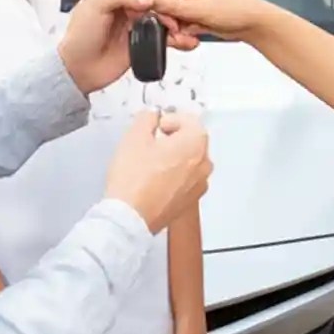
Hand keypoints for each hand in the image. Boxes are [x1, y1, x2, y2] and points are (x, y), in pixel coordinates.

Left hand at [59, 0, 197, 94]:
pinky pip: (161, 32)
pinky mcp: (143, 40)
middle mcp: (124, 4)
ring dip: (167, 14)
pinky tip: (175, 33)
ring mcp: (134, 22)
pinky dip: (170, 32)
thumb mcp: (97, 4)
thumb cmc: (82, 34)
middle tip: (159, 6)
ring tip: (170, 22)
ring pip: (158, 11)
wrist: (81, 68)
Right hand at [106, 111, 212, 234]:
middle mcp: (204, 164)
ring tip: (148, 163)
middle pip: (191, 140)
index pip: (188, 120)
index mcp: (196, 143)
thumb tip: (151, 116)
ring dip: (172, 157)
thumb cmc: (134, 181)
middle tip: (150, 142)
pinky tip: (152, 179)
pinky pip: (185, 180)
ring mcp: (199, 185)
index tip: (155, 126)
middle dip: (172, 138)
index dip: (168, 119)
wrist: (129, 217)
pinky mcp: (190, 201)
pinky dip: (173, 176)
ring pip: (188, 161)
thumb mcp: (134, 136)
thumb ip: (147, 117)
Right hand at [150, 0, 278, 43]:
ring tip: (188, 38)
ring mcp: (186, 3)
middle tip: (177, 32)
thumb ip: (171, 5)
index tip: (162, 20)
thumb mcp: (200, 9)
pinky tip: (192, 39)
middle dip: (166, 23)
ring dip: (174, 32)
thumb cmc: (236, 9)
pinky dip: (182, 36)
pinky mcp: (190, 16)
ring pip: (166, 19)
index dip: (153, 6)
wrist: (254, 24)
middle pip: (158, 5)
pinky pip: (176, 27)